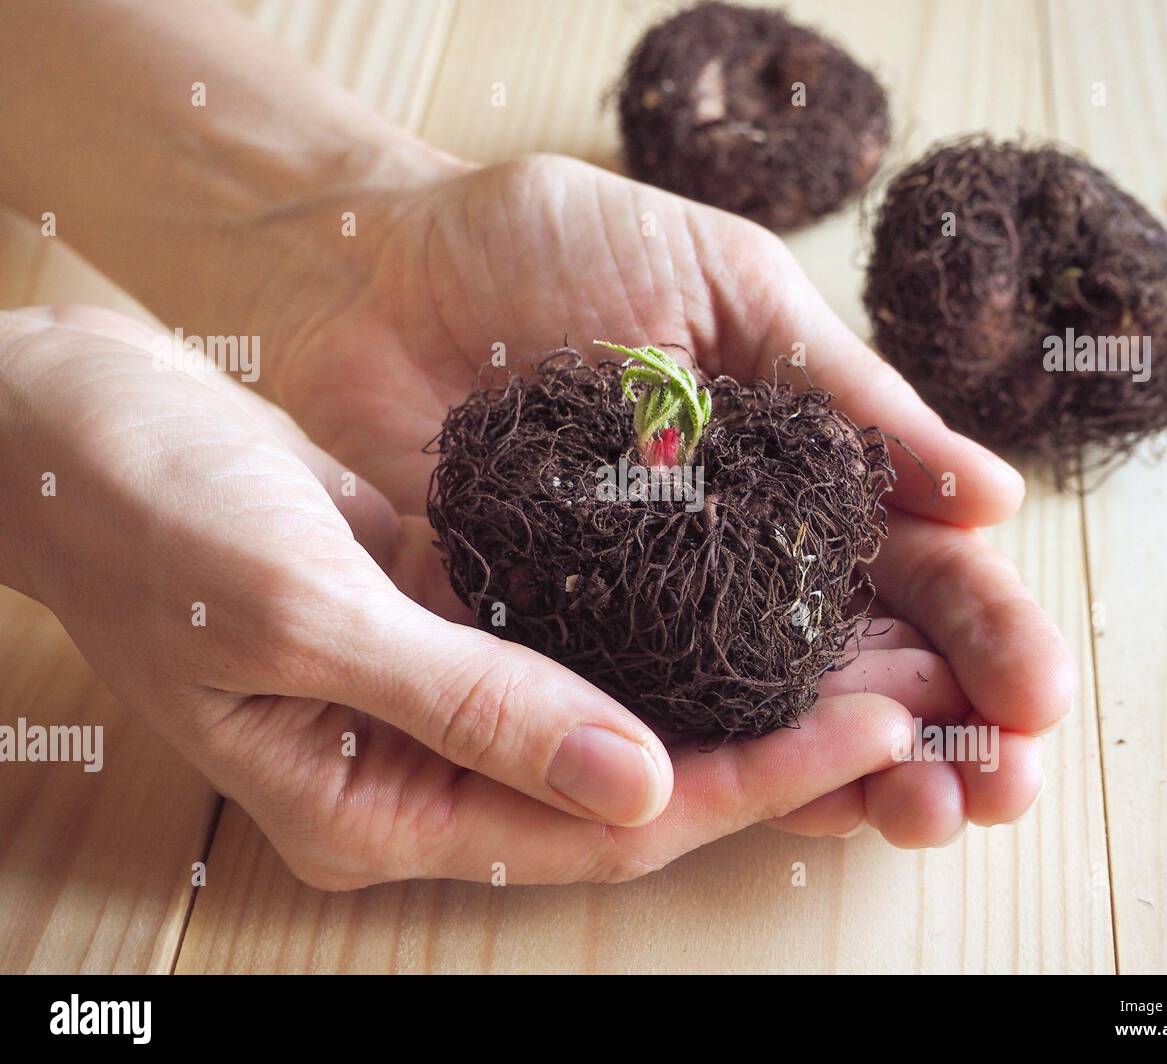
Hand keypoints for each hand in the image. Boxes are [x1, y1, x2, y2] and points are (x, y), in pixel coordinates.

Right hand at [0, 306, 924, 887]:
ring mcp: (448, 695)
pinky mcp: (462, 619)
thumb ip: (473, 707)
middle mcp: (428, 769)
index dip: (747, 780)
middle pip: (639, 780)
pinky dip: (680, 622)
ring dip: (748, 682)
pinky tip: (764, 593)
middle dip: (781, 744)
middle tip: (919, 699)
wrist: (80, 428)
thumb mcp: (306, 617)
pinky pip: (594, 640)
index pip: (602, 820)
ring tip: (877, 648)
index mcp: (379, 806)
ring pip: (632, 711)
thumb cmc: (155, 523)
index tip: (868, 727)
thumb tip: (642, 785)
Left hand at [250, 153, 1073, 845]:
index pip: (912, 570)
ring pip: (766, 716)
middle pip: (857, 663)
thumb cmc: (547, 246)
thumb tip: (988, 496)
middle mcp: (730, 559)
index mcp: (793, 471)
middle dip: (944, 728)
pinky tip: (787, 804)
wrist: (376, 267)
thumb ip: (842, 391)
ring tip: (930, 810)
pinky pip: (636, 725)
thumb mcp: (723, 287)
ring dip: (855, 771)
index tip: (1035, 691)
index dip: (981, 632)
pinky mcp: (545, 646)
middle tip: (1002, 785)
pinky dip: (708, 770)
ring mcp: (641, 614)